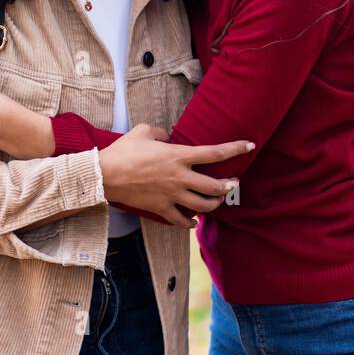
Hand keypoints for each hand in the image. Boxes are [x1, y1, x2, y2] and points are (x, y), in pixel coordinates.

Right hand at [98, 124, 253, 227]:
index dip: (235, 149)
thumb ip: (160, 132)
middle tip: (233, 183)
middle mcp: (180, 177)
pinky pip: (182, 221)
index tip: (249, 145)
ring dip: (214, 204)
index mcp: (178, 155)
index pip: (215, 153)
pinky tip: (194, 221)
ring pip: (203, 206)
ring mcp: (171, 196)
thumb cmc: (123, 151)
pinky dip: (191, 222)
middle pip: (215, 186)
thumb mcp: (143, 131)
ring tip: (218, 200)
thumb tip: (166, 136)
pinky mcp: (161, 209)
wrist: (104, 175)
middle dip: (229, 185)